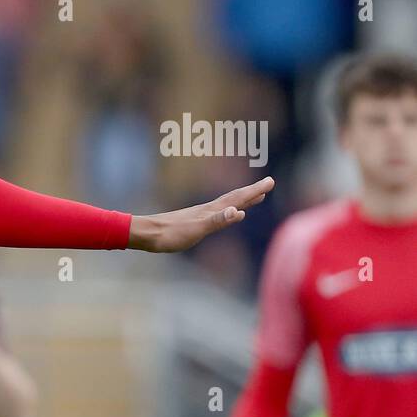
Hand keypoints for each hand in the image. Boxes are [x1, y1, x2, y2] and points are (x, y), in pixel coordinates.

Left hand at [129, 177, 273, 251]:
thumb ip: (217, 221)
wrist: (146, 234)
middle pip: (234, 198)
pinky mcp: (192, 221)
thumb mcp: (196, 231)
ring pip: (226, 204)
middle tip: (269, 183)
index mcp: (210, 211)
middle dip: (252, 192)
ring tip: (254, 197)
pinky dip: (227, 210)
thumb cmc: (169, 235)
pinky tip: (227, 213)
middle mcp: (207, 209)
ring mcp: (199, 214)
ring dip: (242, 200)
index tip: (271, 181)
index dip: (254, 191)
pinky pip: (217, 213)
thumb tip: (239, 212)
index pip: (237, 199)